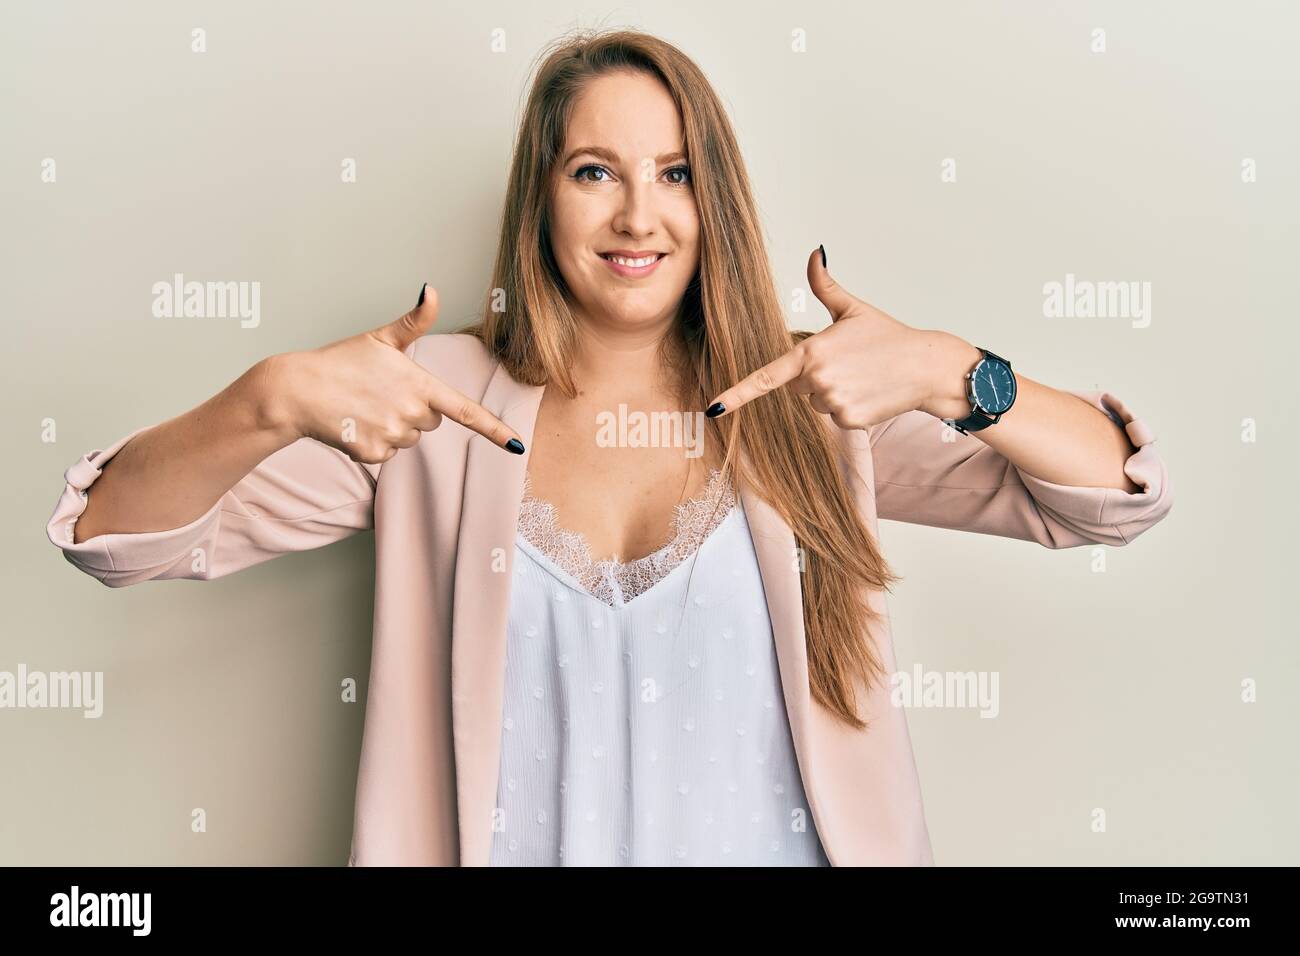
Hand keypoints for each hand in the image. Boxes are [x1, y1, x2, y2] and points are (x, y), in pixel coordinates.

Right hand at [263, 284, 524, 462]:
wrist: (296, 390)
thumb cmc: (339, 362)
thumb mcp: (379, 339)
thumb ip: (413, 321)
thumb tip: (431, 290)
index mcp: (419, 384)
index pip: (466, 411)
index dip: (495, 430)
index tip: (517, 445)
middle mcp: (411, 412)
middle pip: (431, 423)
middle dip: (412, 411)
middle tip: (380, 394)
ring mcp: (392, 434)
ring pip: (408, 440)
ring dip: (391, 428)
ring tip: (363, 407)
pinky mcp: (372, 453)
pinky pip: (385, 455)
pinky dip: (371, 444)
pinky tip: (353, 424)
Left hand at [704, 246, 980, 428]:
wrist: (927, 366)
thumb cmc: (889, 336)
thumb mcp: (853, 309)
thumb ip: (825, 285)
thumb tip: (815, 252)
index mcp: (812, 351)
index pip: (766, 377)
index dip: (738, 393)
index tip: (715, 406)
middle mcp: (818, 379)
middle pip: (796, 386)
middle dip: (816, 376)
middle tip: (850, 363)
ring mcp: (833, 401)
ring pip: (815, 403)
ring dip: (832, 393)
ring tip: (862, 377)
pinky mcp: (848, 420)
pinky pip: (834, 417)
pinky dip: (849, 408)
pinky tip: (869, 393)